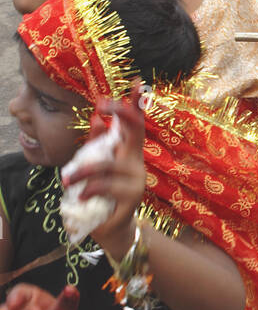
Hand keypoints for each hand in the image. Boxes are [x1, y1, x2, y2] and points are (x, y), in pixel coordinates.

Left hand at [64, 84, 146, 253]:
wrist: (110, 228)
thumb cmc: (101, 193)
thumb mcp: (96, 164)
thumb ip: (97, 142)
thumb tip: (97, 117)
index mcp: (128, 152)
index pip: (136, 123)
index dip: (137, 103)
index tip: (137, 82)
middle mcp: (136, 161)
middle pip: (135, 131)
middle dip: (120, 114)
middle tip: (102, 106)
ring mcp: (137, 179)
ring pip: (107, 164)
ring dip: (82, 172)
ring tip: (67, 181)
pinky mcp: (132, 198)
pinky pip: (105, 186)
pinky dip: (88, 189)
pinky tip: (80, 197)